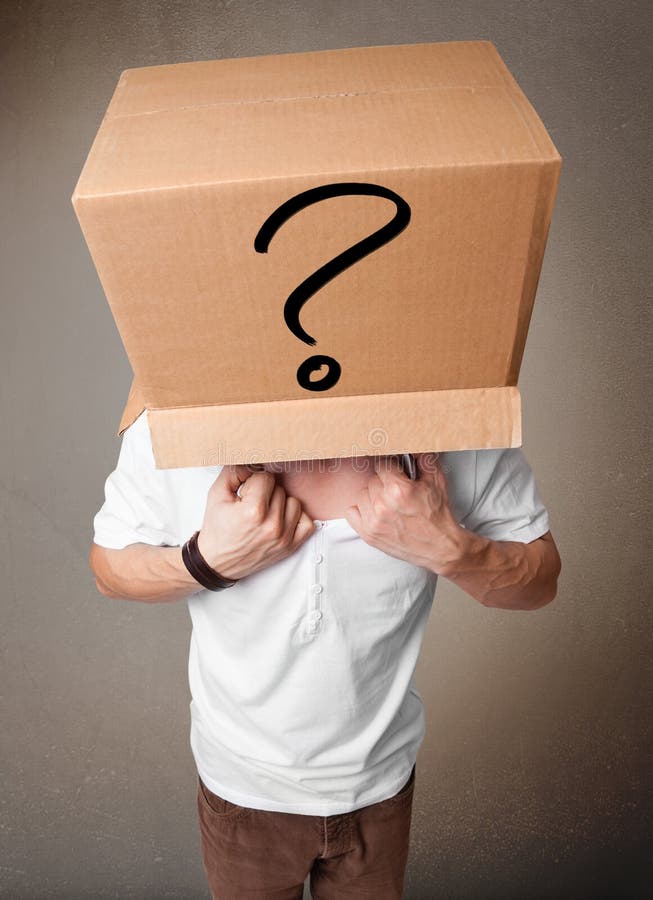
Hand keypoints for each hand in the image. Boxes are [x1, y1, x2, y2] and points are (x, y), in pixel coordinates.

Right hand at [197, 464, 315, 580]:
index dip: (253, 482)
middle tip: (251, 503)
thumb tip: (251, 460)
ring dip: (281, 504)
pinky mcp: (290, 546)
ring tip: (265, 511)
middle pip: (280, 489)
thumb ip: (233, 471)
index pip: (266, 478)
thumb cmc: (217, 529)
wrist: (216, 561)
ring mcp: (283, 537)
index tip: (245, 492)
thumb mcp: (216, 495)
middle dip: (265, 492)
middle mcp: (272, 525)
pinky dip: (296, 518)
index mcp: (253, 511)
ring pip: (294, 502)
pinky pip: (307, 522)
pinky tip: (281, 519)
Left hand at [343, 453, 462, 572]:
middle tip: (398, 491)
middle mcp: (383, 505)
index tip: (396, 472)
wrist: (440, 546)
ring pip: (362, 494)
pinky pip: (351, 512)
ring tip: (389, 503)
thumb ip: (423, 458)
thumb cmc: (438, 516)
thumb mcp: (436, 481)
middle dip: (385, 482)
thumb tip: (412, 445)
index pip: (382, 464)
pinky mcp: (368, 534)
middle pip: (372, 480)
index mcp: (398, 489)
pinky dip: (361, 510)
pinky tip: (376, 512)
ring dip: (374, 496)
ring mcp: (373, 521)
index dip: (392, 467)